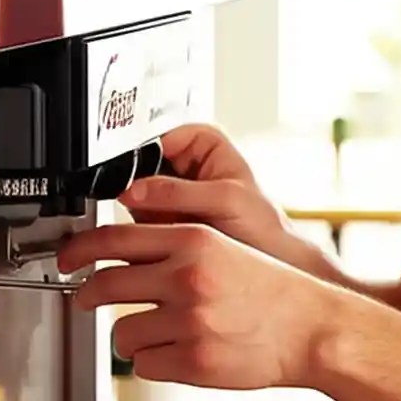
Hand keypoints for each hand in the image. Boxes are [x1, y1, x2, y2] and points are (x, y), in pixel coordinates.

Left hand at [57, 222, 338, 389]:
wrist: (312, 328)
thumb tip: (119, 253)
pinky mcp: (194, 361)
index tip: (66, 258)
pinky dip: (156, 362)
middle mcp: (188, 276)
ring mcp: (191, 320)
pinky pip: (145, 365)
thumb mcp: (224, 248)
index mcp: (194, 241)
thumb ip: (175, 247)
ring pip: (121, 333)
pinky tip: (182, 352)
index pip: (114, 239)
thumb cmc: (271, 289)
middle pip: (104, 284)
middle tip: (87, 297)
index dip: (78, 249)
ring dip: (132, 336)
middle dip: (87, 295)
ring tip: (162, 332)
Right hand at [123, 124, 333, 278]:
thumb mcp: (225, 199)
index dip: (138, 153)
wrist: (272, 265)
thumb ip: (179, 191)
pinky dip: (138, 233)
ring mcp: (168, 199)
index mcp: (201, 143)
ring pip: (132, 198)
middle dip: (132, 185)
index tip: (128, 174)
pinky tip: (153, 242)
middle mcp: (181, 168)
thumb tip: (133, 190)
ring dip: (135, 212)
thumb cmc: (264, 226)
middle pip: (138, 168)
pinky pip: (135, 225)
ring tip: (155, 227)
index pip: (156, 135)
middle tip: (137, 204)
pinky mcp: (159, 227)